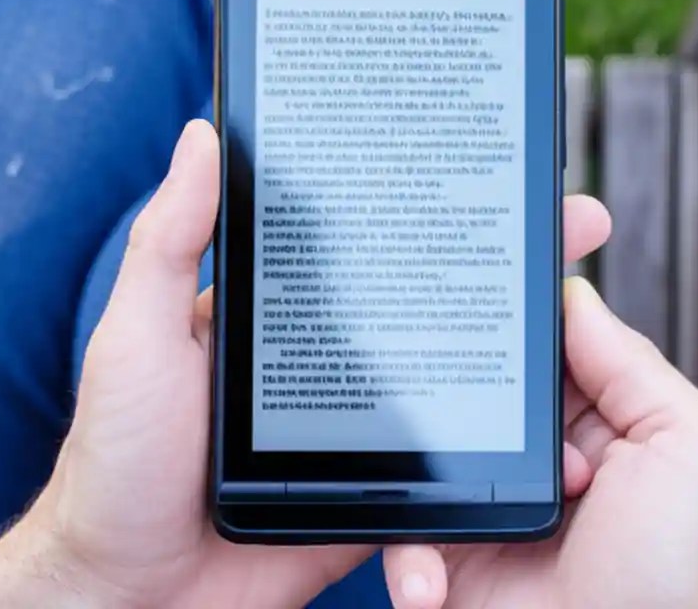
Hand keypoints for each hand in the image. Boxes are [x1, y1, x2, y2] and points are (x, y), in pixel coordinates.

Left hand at [0, 120, 619, 607]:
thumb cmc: (117, 459)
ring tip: (581, 323)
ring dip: (518, 355)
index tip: (494, 168)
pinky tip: (541, 436)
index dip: (431, 205)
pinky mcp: (373, 493)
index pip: (367, 242)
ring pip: (454, 381)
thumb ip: (170, 240)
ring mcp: (358, 428)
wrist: (133, 593)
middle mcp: (331, 360)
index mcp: (282, 311)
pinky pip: (441, 472)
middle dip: (508, 264)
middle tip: (574, 228)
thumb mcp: (134, 333)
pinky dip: (488, 455)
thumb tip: (204, 134)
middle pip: (433, 301)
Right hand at [380, 284, 697, 607]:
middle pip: (483, 393)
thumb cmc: (660, 579)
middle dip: (473, 403)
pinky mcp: (447, 554)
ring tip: (483, 515)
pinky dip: (409, 550)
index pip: (553, 351)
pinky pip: (402, 525)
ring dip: (440, 476)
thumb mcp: (690, 448)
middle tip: (495, 435)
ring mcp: (494, 508)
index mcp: (608, 428)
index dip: (527, 332)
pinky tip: (436, 572)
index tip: (494, 305)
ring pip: (433, 453)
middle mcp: (548, 464)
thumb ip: (636, 364)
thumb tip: (575, 295)